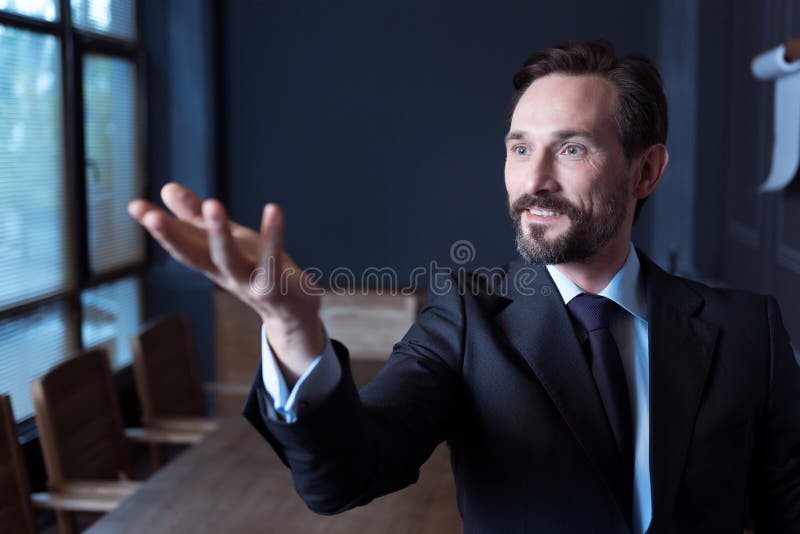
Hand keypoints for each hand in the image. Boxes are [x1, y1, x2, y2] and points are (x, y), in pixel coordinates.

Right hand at [128, 183, 323, 382]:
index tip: (134, 207)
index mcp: (212, 263)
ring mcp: (249, 282)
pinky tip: (273, 210)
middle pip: (194, 256)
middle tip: (152, 216)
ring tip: (212, 205)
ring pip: (229, 260)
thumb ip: (197, 219)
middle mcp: (225, 275)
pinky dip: (273, 235)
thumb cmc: (257, 270)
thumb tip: (166, 189)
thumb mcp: (227, 241)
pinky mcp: (275, 286)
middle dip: (172, 237)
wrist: (293, 312)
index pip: (180, 244)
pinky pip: (272, 258)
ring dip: (219, 234)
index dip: (159, 227)